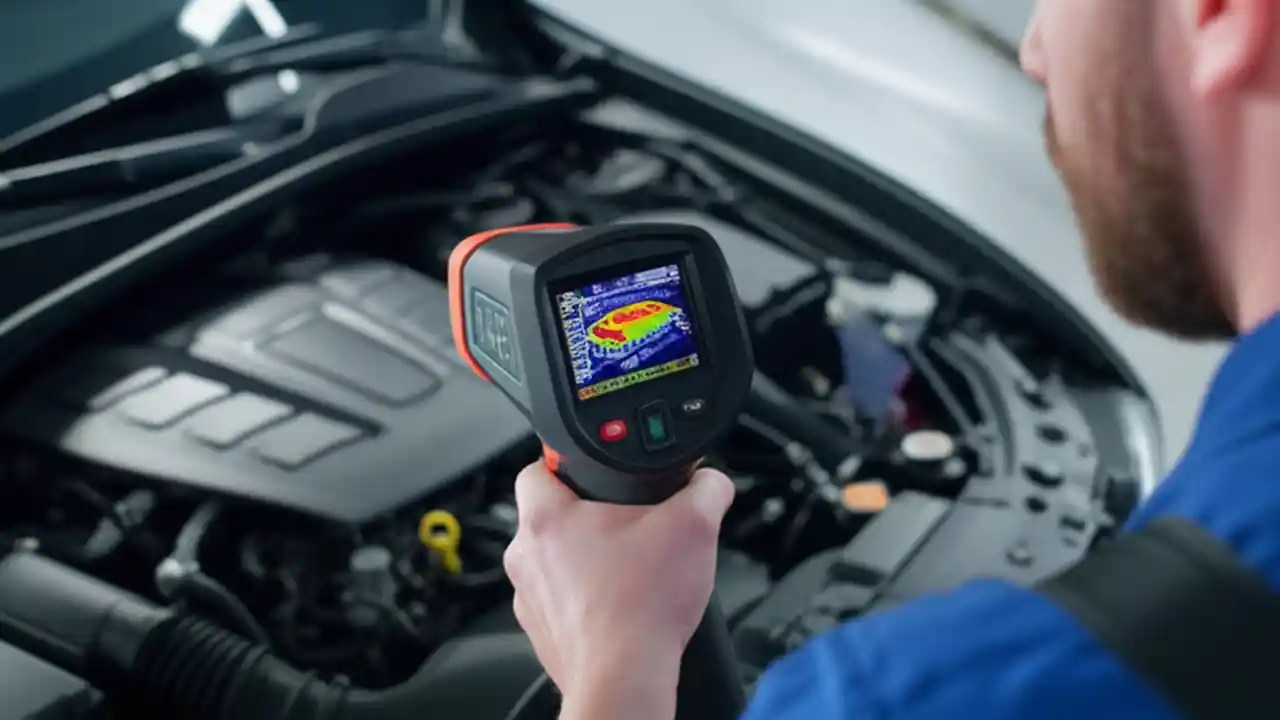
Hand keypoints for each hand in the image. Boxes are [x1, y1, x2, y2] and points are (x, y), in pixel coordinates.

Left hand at [503, 462, 734, 719]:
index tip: (597, 472)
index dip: (570, 463)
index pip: (537, 467)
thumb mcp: (694, 526)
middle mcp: (526, 556)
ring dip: (587, 560)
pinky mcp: (543, 631)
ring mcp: (529, 597)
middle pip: (552, 516)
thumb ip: (706, 488)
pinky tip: (621, 605)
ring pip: (556, 561)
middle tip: (629, 524)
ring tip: (631, 570)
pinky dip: (586, 600)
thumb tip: (710, 481)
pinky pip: (562, 601)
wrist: (626, 680)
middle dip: (590, 516)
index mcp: (546, 517)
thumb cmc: (643, 608)